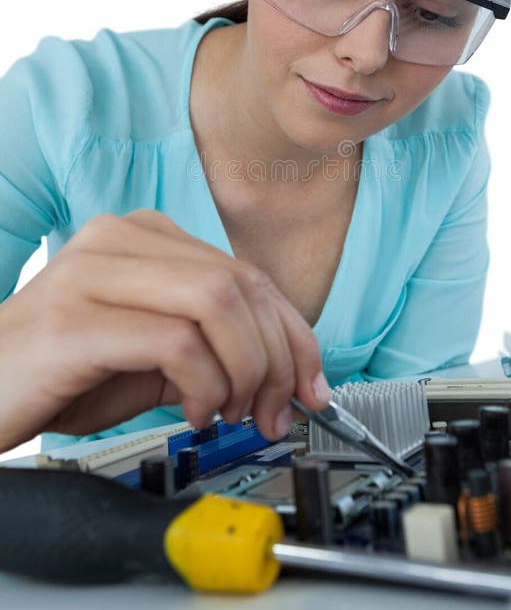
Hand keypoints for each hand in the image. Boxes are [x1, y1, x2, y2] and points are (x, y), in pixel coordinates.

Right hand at [0, 209, 329, 451]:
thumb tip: (281, 376)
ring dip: (246, 370)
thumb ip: (211, 348)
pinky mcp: (74, 319)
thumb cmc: (59, 373)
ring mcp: (93, 271)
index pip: (246, 272)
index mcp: (142, 237)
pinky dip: (205, 385)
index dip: (293, 332)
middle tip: (275, 411)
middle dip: (278, 358)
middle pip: (240, 282)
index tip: (310, 383)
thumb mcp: (150, 356)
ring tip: (232, 412)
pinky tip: (196, 413)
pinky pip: (176, 342)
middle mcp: (120, 239)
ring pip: (217, 301)